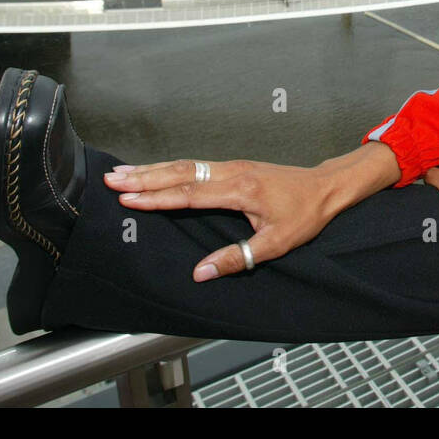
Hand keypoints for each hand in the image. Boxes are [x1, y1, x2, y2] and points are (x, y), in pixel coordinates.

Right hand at [103, 143, 397, 280]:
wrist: (326, 188)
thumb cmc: (305, 215)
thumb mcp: (276, 243)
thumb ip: (238, 258)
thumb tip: (201, 273)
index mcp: (241, 189)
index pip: (190, 194)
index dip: (157, 198)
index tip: (129, 198)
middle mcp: (233, 172)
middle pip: (181, 173)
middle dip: (144, 177)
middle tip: (112, 179)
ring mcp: (232, 166)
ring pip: (186, 166)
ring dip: (153, 169)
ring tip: (123, 172)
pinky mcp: (234, 167)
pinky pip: (196, 165)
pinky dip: (171, 168)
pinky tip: (156, 172)